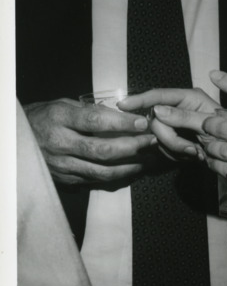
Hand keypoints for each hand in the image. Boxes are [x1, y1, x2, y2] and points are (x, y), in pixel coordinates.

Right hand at [24, 98, 157, 184]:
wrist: (16, 140)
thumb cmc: (44, 116)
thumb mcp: (63, 104)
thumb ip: (90, 110)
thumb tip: (123, 115)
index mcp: (59, 118)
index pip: (95, 120)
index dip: (122, 123)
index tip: (142, 122)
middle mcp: (59, 143)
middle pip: (102, 150)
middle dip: (132, 147)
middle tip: (152, 140)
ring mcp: (60, 165)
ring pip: (101, 171)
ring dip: (129, 166)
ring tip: (148, 158)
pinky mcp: (63, 179)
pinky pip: (94, 181)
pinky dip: (116, 176)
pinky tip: (131, 169)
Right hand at [119, 88, 219, 160]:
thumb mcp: (209, 123)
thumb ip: (183, 116)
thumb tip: (156, 111)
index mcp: (188, 97)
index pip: (158, 95)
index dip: (140, 99)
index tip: (122, 105)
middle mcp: (179, 108)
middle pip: (155, 120)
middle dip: (169, 138)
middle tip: (189, 149)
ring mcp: (175, 125)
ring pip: (158, 137)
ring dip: (175, 149)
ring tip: (195, 152)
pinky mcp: (175, 140)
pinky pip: (163, 148)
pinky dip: (176, 155)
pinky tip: (191, 155)